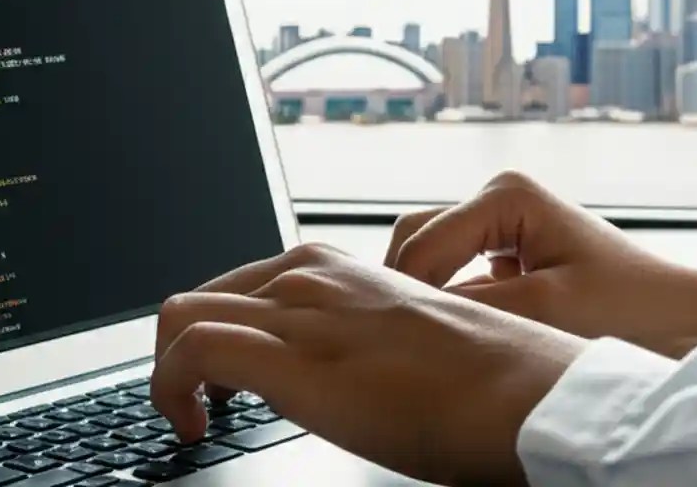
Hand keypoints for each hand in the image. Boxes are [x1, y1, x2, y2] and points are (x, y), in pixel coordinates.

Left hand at [150, 242, 584, 485]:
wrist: (528, 394)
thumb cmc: (485, 378)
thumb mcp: (404, 339)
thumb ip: (357, 339)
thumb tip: (331, 370)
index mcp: (338, 270)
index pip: (238, 286)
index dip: (214, 332)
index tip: (218, 379)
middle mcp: (310, 277)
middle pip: (198, 297)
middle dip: (179, 351)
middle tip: (200, 400)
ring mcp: (298, 315)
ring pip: (180, 316)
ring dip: (168, 370)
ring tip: (194, 417)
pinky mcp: (294, 363)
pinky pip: (193, 352)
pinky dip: (169, 388)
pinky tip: (193, 427)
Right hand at [385, 171, 696, 356]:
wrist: (694, 323)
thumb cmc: (635, 312)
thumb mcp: (542, 313)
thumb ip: (465, 307)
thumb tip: (402, 311)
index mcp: (505, 196)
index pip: (421, 246)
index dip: (402, 296)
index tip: (392, 342)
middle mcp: (499, 197)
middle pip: (415, 239)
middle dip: (404, 287)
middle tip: (400, 342)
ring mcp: (504, 223)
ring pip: (429, 255)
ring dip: (425, 296)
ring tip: (425, 343)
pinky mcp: (511, 252)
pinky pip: (456, 272)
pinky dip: (448, 301)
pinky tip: (456, 337)